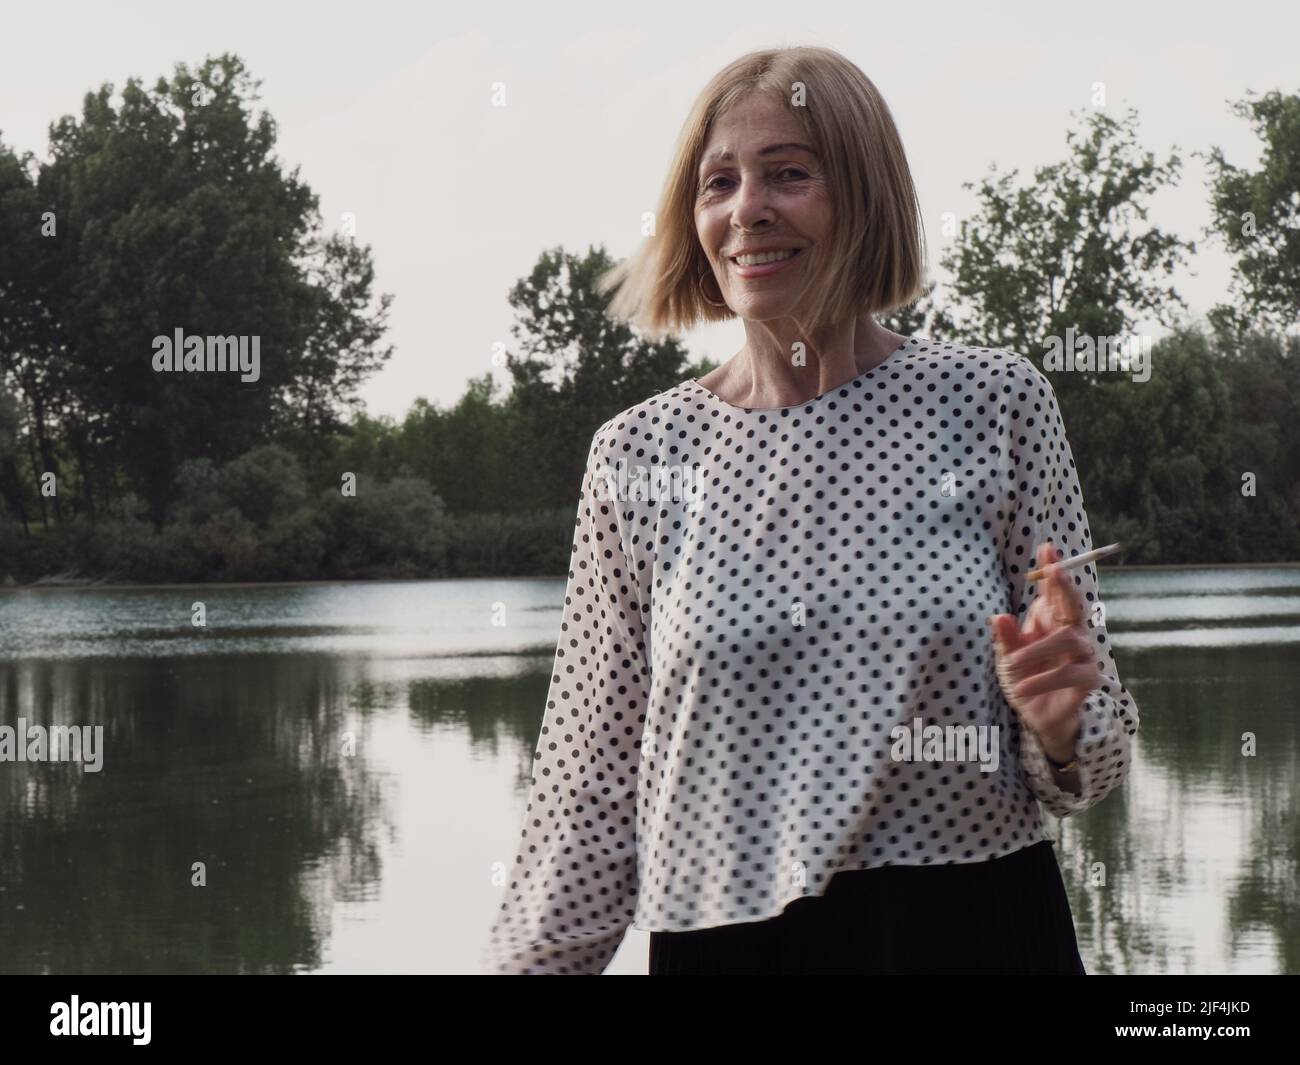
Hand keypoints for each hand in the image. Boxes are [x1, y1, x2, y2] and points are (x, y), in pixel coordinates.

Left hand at [988, 540, 1100, 764]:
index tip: (1047, 548)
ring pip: (1067, 639)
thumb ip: (1006, 639)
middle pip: (1074, 603)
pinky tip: (1022, 688)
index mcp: (1050, 620)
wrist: (1037, 716)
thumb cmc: (1025, 677)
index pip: (1053, 590)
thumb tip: (999, 616)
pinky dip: (1042, 680)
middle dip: (1064, 585)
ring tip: (1011, 668)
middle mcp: (1071, 631)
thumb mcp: (1007, 658)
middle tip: (1055, 571)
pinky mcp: (1088, 678)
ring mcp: (1083, 653)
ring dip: (1034, 652)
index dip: (1052, 569)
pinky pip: (1069, 673)